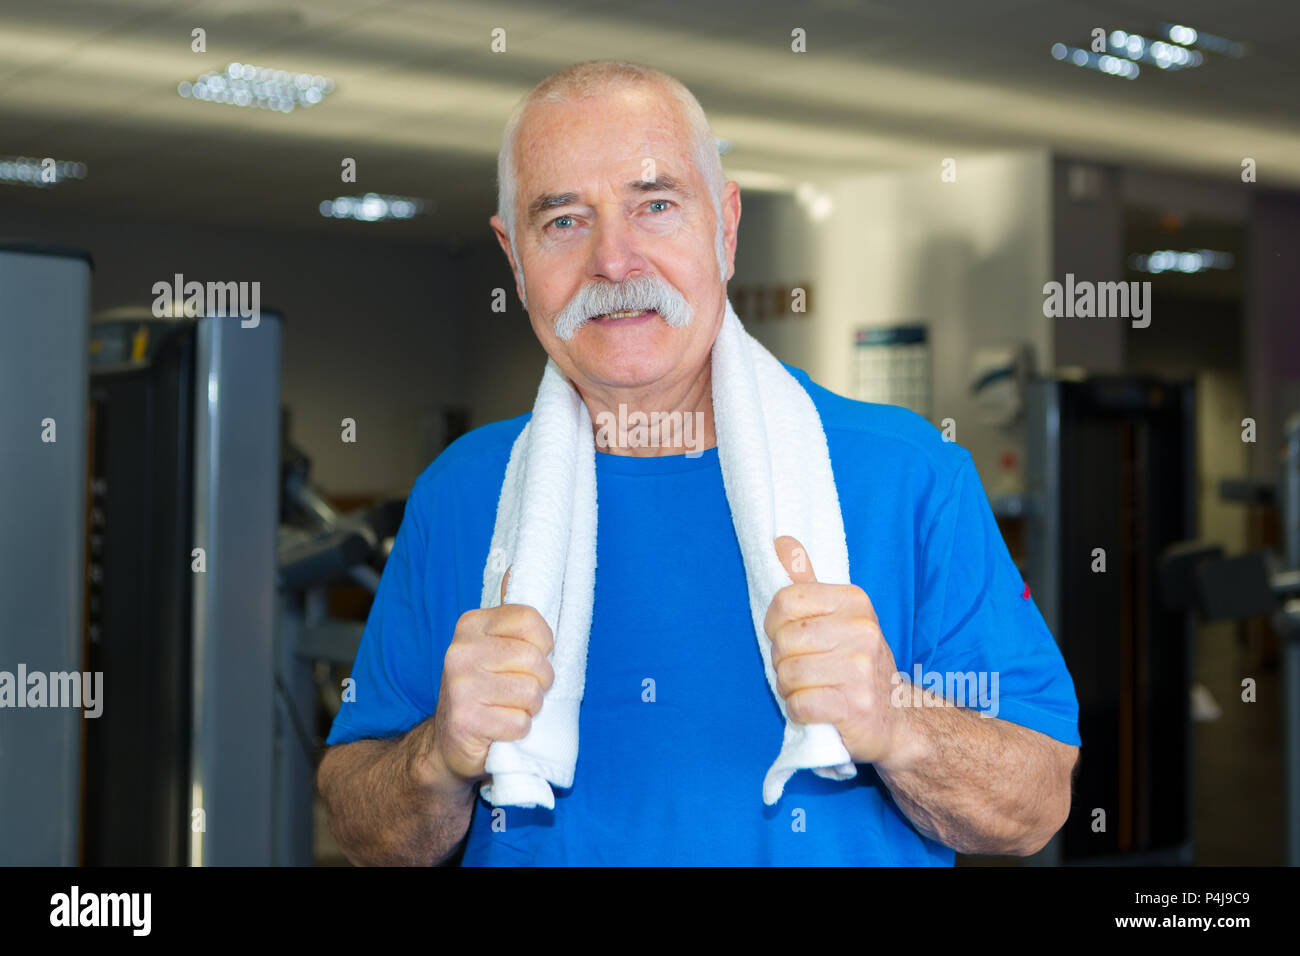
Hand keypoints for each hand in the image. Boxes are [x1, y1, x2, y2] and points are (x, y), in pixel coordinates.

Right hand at [427, 567, 554, 786]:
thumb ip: (509, 615)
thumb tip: (515, 570)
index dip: (544, 643)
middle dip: (541, 682)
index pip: (530, 620)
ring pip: (531, 694)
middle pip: (535, 660)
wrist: (448, 740)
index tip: (536, 655)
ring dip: (530, 708)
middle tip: (522, 690)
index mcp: (471, 625)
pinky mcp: (465, 721)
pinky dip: (518, 730)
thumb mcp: (493, 646)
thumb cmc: (483, 689)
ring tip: (510, 708)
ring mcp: (460, 686)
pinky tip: (500, 727)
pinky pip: (520, 723)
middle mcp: (461, 651)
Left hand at [764, 536, 909, 768]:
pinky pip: (800, 705)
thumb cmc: (854, 662)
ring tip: (813, 688)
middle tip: (806, 669)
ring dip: (790, 689)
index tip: (793, 637)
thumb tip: (781, 541)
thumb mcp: (837, 615)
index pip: (785, 601)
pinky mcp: (856, 706)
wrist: (895, 715)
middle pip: (783, 641)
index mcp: (855, 602)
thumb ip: (806, 580)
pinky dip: (799, 711)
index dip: (776, 625)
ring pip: (788, 675)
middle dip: (783, 661)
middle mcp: (863, 630)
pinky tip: (817, 709)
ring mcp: (861, 669)